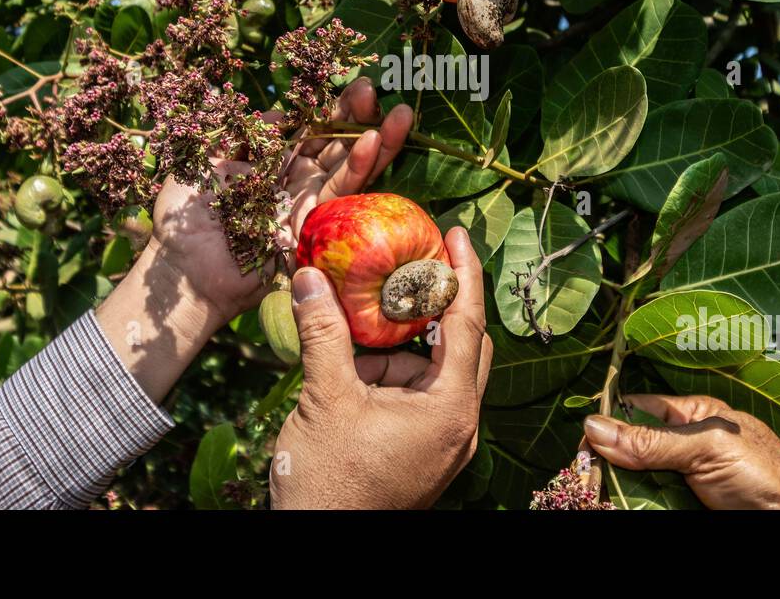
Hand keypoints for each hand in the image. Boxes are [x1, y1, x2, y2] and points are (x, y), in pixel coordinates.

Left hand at [97, 78, 411, 402]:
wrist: (186, 273)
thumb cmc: (183, 220)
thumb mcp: (200, 160)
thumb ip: (234, 132)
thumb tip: (275, 111)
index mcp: (262, 161)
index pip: (302, 126)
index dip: (322, 107)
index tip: (340, 84)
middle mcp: (289, 179)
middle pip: (330, 141)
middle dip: (353, 115)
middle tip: (372, 89)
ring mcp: (304, 201)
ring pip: (346, 163)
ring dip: (373, 136)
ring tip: (399, 112)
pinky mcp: (314, 224)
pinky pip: (343, 191)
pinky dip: (362, 165)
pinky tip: (375, 140)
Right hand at [270, 227, 490, 508]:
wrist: (319, 544)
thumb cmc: (329, 482)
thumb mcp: (325, 398)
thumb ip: (323, 333)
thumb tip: (309, 277)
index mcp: (450, 408)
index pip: (469, 325)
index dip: (464, 274)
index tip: (457, 236)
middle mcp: (459, 425)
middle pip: (462, 346)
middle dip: (433, 309)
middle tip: (407, 272)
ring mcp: (444, 444)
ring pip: (435, 374)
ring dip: (400, 350)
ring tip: (355, 339)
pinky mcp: (425, 455)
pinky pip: (420, 400)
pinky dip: (393, 379)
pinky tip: (355, 375)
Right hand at [583, 395, 779, 509]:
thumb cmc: (765, 475)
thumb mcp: (706, 448)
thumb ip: (653, 440)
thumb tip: (594, 427)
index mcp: (691, 416)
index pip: (635, 411)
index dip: (606, 424)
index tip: (582, 446)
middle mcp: (683, 446)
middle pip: (629, 450)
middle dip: (607, 462)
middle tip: (584, 480)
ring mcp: (683, 479)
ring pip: (635, 480)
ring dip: (617, 488)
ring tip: (597, 496)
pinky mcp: (683, 505)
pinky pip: (648, 502)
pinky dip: (633, 504)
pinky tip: (618, 505)